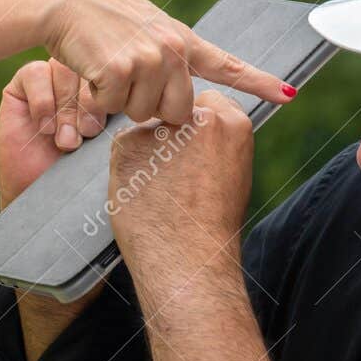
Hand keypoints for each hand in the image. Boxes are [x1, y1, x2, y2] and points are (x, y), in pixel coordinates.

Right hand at [0, 59, 107, 208]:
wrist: (40, 190)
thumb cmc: (78, 170)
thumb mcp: (108, 143)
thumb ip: (121, 117)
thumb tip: (137, 97)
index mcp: (106, 86)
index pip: (115, 72)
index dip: (114, 97)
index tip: (110, 130)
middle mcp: (78, 77)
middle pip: (89, 68)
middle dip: (90, 104)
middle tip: (86, 134)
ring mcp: (50, 78)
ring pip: (64, 68)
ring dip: (66, 106)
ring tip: (65, 139)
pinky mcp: (23, 82)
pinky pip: (36, 72)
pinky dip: (43, 101)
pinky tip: (45, 128)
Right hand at [39, 0, 294, 125]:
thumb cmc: (97, 18)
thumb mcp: (144, 29)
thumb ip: (167, 57)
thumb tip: (178, 103)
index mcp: (181, 38)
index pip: (227, 65)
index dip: (259, 82)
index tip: (289, 94)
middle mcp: (172, 48)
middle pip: (176, 113)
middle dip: (151, 110)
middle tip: (126, 81)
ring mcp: (149, 59)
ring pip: (141, 115)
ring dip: (119, 102)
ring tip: (105, 66)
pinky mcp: (120, 70)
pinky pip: (111, 108)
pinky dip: (96, 98)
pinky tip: (90, 69)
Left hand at [107, 91, 256, 282]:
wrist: (186, 257)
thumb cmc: (212, 226)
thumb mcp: (235, 174)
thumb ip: (218, 143)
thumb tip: (198, 129)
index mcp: (233, 122)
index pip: (208, 103)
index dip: (197, 127)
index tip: (196, 151)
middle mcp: (197, 117)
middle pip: (175, 113)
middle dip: (171, 135)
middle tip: (176, 177)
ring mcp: (160, 127)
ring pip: (148, 131)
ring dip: (148, 151)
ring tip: (161, 192)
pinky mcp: (127, 142)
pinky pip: (126, 147)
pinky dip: (129, 167)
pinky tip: (143, 194)